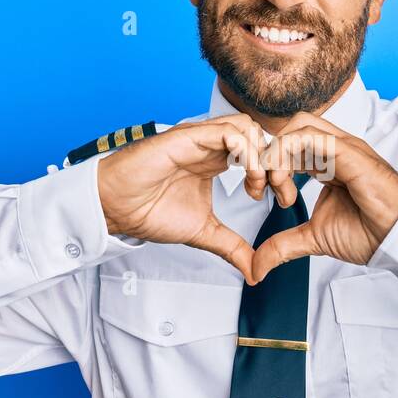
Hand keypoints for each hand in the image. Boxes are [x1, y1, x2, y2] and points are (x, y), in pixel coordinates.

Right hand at [97, 114, 271, 282]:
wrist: (117, 208)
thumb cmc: (150, 211)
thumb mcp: (204, 233)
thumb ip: (231, 246)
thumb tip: (254, 271)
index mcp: (217, 160)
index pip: (261, 153)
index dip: (277, 174)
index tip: (279, 200)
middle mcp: (211, 145)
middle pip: (260, 136)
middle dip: (276, 161)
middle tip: (278, 190)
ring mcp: (201, 138)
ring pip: (248, 127)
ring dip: (262, 154)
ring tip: (259, 183)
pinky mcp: (188, 137)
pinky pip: (229, 131)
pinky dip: (246, 150)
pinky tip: (246, 175)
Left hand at [251, 112, 397, 284]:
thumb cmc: (370, 233)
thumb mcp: (314, 238)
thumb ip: (285, 244)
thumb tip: (258, 264)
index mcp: (327, 162)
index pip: (288, 144)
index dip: (268, 163)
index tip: (259, 193)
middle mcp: (335, 149)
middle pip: (290, 128)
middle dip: (268, 153)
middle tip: (260, 186)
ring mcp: (343, 147)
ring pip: (297, 127)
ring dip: (276, 154)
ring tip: (274, 185)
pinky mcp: (349, 152)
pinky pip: (310, 137)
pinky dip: (288, 153)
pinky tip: (284, 180)